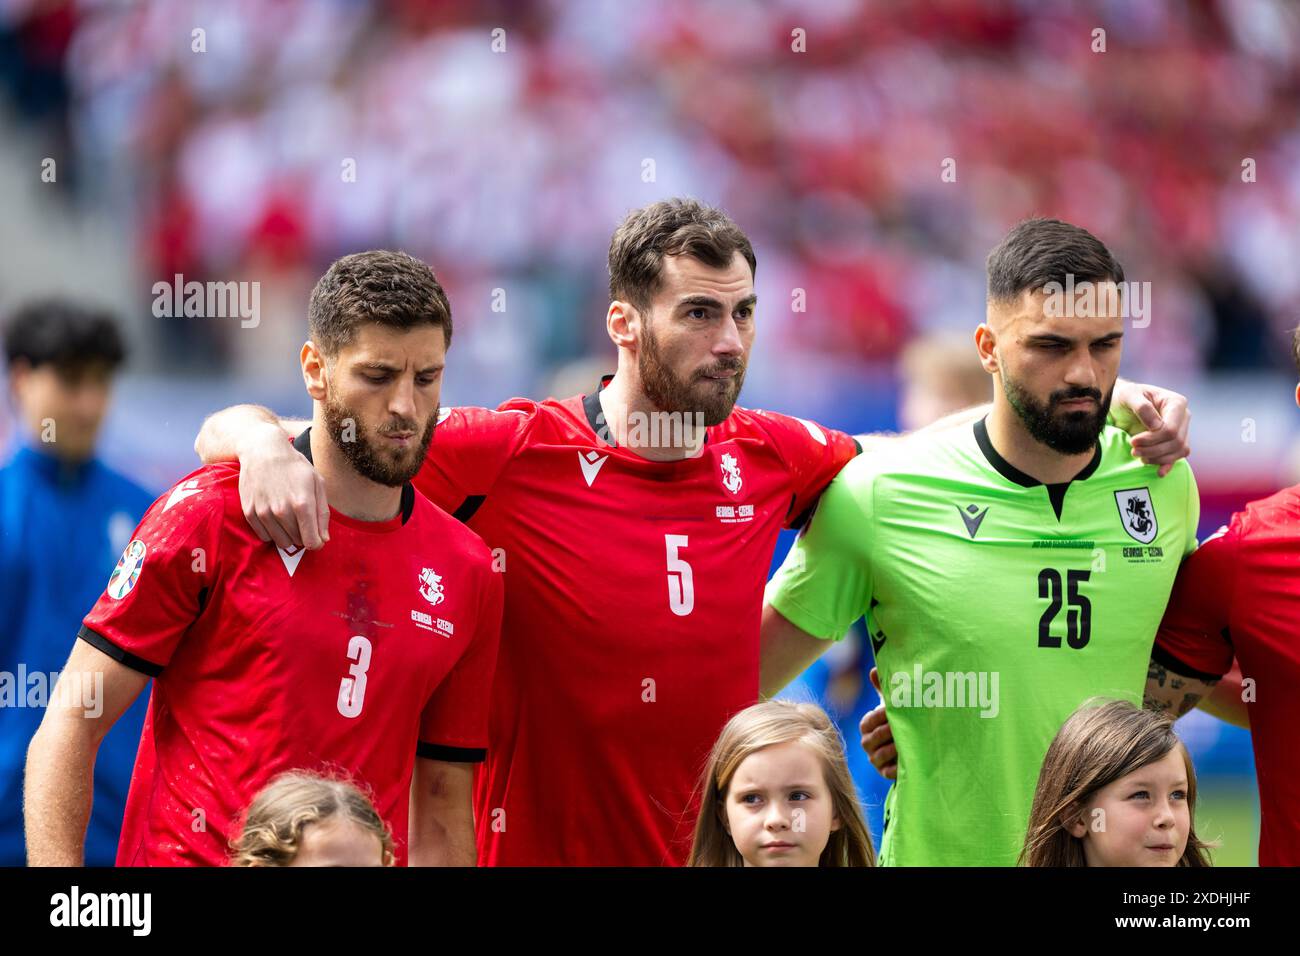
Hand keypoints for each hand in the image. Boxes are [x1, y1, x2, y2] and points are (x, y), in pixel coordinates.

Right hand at [239, 426, 329, 549]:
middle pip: (298, 542)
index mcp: (303, 504)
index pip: (312, 541)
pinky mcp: (249, 512)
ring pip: (281, 542)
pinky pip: (264, 536)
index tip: (317, 537)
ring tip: (289, 517)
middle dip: (303, 535)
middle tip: (302, 519)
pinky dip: (272, 531)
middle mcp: (282, 511)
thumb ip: (322, 513)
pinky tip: (275, 517)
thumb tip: (324, 539)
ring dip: (288, 535)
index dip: (317, 542)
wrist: (263, 450)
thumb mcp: (317, 483)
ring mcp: (264, 512)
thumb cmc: (294, 466)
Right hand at [860, 667, 896, 779]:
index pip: (867, 722)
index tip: (889, 711)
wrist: (909, 745)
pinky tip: (906, 760)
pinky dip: (895, 767)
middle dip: (885, 732)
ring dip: (892, 749)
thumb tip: (874, 669)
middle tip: (898, 727)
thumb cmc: (897, 720)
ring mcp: (875, 760)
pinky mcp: (886, 773)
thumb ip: (884, 688)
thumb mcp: (891, 705)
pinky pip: (888, 772)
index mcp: (867, 727)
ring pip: (879, 756)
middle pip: (871, 739)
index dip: (877, 717)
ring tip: (904, 742)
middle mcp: (868, 744)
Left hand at [1113, 380, 1189, 477]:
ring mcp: (1180, 430)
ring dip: (1158, 458)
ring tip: (1138, 455)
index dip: (1153, 439)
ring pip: (1178, 451)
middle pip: (1176, 442)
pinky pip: (1177, 456)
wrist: (1121, 403)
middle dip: (1153, 450)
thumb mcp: (1129, 395)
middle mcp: (1183, 417)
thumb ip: (1143, 407)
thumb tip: (1157, 426)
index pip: (1171, 430)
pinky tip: (1159, 472)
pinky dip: (1168, 464)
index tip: (1133, 441)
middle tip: (1133, 450)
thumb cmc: (1125, 396)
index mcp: (1176, 403)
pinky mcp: (1173, 441)